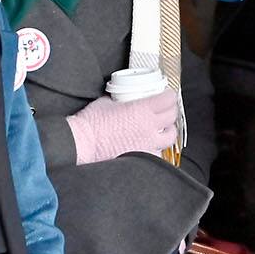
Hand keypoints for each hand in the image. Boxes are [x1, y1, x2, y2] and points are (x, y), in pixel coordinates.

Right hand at [65, 88, 180, 163]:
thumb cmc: (91, 123)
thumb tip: (123, 97)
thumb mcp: (107, 102)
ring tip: (161, 129)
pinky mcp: (140, 158)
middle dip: (170, 111)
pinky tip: (150, 146)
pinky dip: (156, 149)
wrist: (82, 144)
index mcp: (142, 109)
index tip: (166, 95)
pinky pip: (158, 154)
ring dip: (167, 131)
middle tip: (164, 110)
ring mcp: (147, 144)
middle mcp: (148, 127)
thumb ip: (121, 99)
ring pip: (170, 136)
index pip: (169, 99)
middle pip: (172, 116)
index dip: (169, 96)